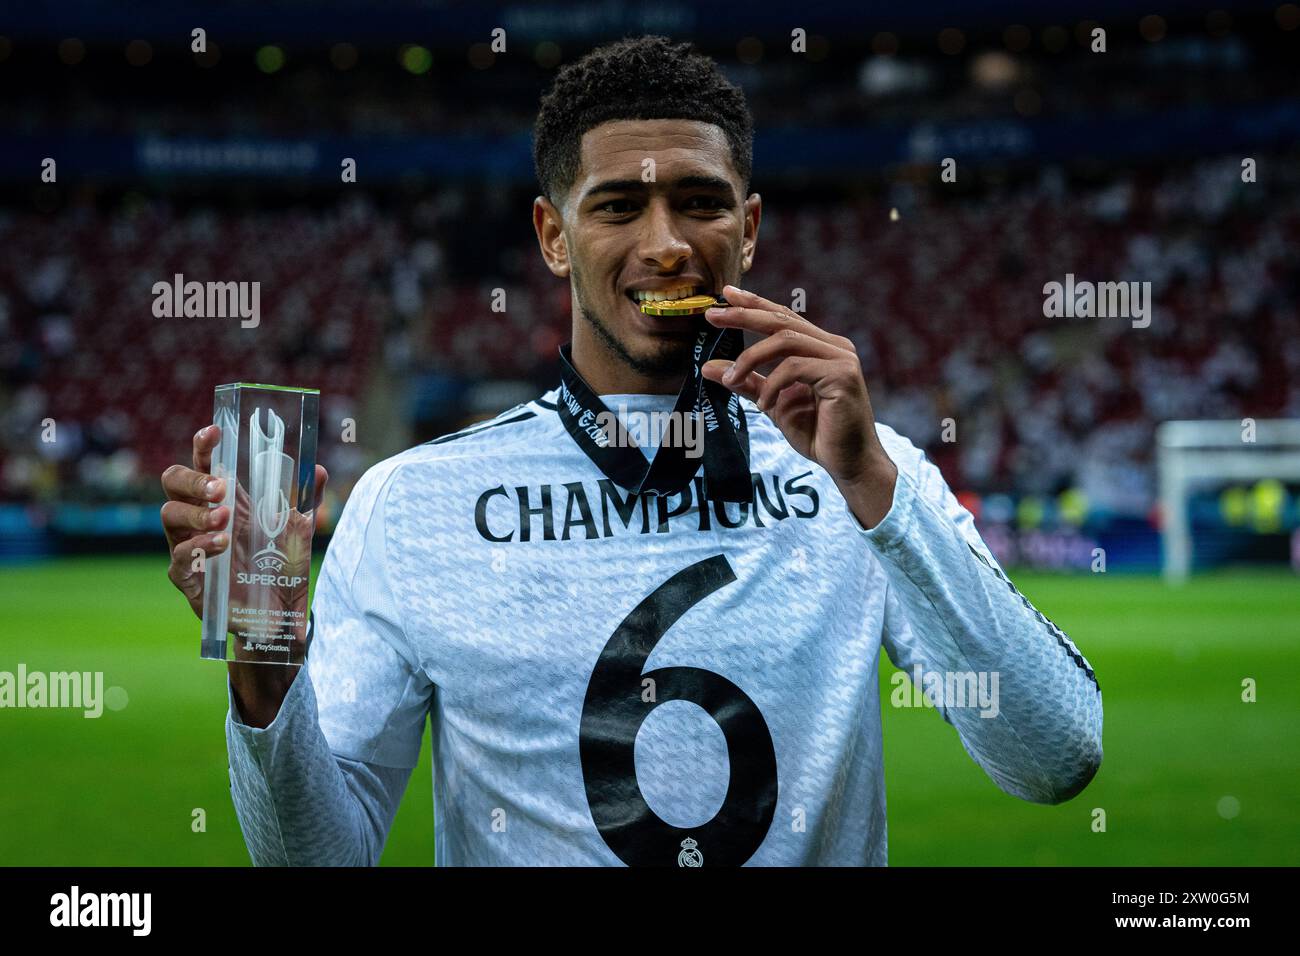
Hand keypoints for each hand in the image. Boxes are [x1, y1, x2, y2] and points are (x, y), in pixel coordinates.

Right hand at [162, 424, 328, 619]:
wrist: (275, 614)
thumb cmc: (278, 565)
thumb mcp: (298, 530)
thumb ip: (309, 499)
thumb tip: (318, 469)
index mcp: (223, 500)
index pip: (203, 464)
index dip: (203, 446)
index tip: (214, 432)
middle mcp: (199, 518)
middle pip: (173, 483)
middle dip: (193, 479)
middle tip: (219, 488)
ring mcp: (189, 545)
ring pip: (169, 515)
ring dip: (196, 512)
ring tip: (225, 518)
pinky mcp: (187, 576)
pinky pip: (179, 556)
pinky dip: (199, 546)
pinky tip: (222, 545)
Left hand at [700, 284, 897, 526]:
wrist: (849, 463)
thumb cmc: (817, 433)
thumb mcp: (772, 403)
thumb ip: (746, 382)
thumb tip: (709, 366)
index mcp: (821, 348)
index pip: (783, 317)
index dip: (755, 303)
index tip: (726, 295)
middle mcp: (834, 346)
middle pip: (782, 320)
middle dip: (744, 315)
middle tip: (712, 316)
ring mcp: (841, 358)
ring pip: (786, 340)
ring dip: (751, 357)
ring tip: (733, 378)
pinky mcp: (842, 375)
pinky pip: (795, 368)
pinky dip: (773, 385)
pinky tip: (765, 406)